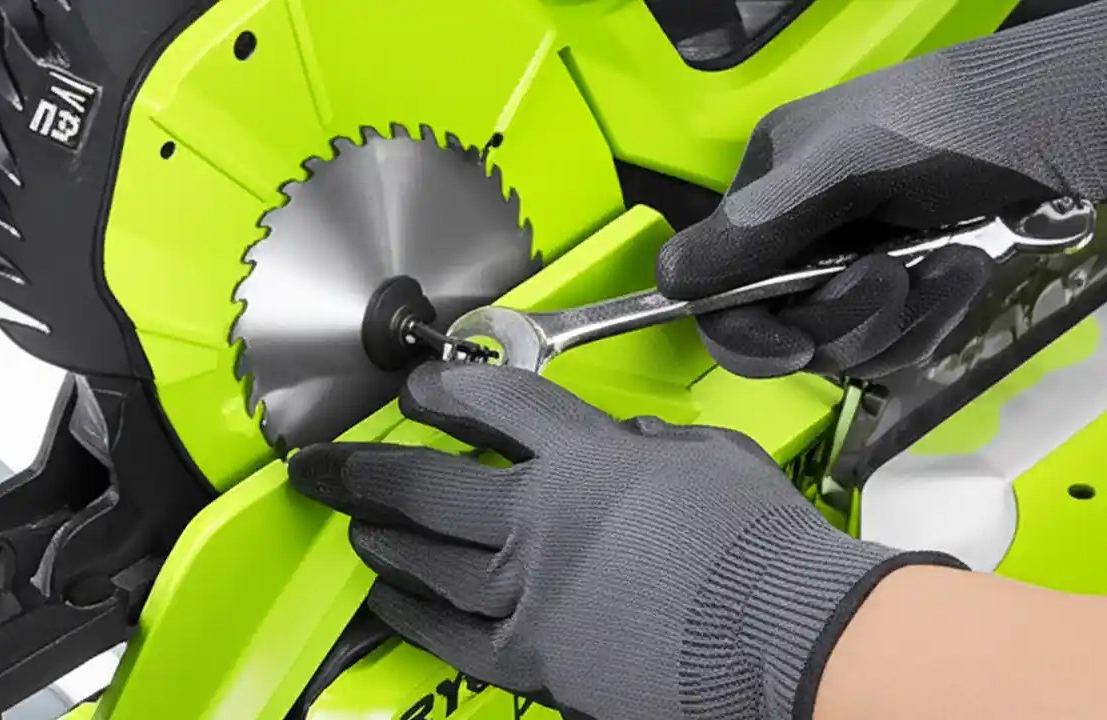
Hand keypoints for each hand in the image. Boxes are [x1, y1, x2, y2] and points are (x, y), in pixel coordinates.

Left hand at [289, 362, 961, 719]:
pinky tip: (385, 598)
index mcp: (588, 459)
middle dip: (360, 470)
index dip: (444, 392)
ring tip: (355, 525)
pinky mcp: (537, 660)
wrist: (788, 638)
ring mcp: (532, 593)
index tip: (417, 393)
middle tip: (318, 466)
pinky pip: (452, 637)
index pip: (494, 406)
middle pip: (426, 486)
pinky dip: (411, 615)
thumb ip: (651, 444)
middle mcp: (543, 520)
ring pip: (425, 561)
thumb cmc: (762, 548)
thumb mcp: (711, 459)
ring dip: (380, 538)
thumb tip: (623, 444)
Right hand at [656, 0, 1106, 378]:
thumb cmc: (945, 124)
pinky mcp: (905, 292)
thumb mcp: (842, 165)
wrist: (1059, 124)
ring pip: (847, 348)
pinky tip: (961, 269)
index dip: (747, 336)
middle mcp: (800, 239)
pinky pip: (898, 344)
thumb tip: (668, 281)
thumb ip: (757, 227)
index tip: (794, 350)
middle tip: (889, 280)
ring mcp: (854, 269)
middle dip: (842, 320)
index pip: (719, 294)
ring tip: (943, 262)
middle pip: (786, 333)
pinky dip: (933, 316)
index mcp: (765, 198)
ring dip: (898, 319)